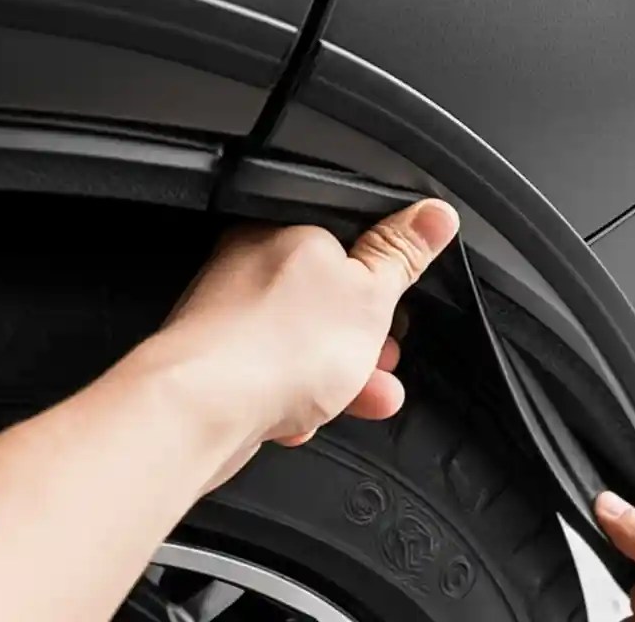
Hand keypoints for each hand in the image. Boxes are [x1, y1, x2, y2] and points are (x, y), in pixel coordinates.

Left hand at [141, 198, 458, 447]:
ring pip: (299, 346)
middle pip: (326, 301)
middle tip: (383, 360)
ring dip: (338, 378)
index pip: (349, 245)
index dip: (383, 284)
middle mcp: (251, 267)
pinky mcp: (214, 367)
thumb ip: (401, 256)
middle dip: (363, 340)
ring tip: (364, 401)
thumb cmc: (274, 347)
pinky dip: (291, 401)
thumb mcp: (368, 295)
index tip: (401, 311)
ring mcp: (228, 318)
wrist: (199, 411)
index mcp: (287, 233)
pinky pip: (267, 381)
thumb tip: (434, 215)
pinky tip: (301, 419)